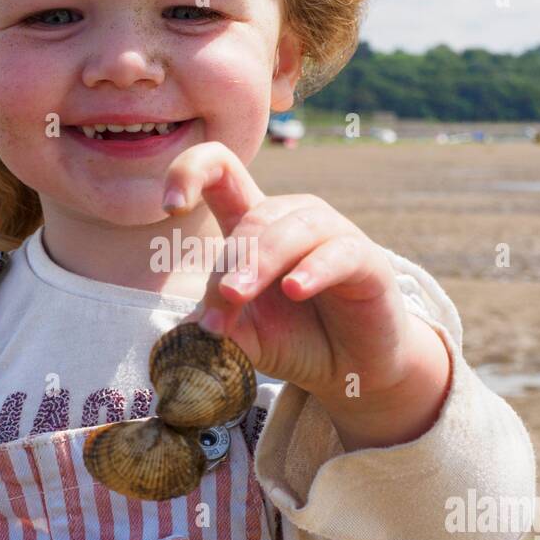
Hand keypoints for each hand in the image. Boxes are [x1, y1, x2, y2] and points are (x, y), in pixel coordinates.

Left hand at [161, 141, 451, 447]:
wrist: (352, 369)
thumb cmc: (295, 338)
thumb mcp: (244, 337)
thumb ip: (216, 328)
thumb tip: (184, 330)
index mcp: (253, 225)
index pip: (220, 169)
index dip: (192, 171)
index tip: (171, 205)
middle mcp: (292, 219)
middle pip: (252, 218)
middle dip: (227, 265)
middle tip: (213, 317)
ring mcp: (333, 235)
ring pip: (291, 229)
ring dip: (259, 261)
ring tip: (235, 296)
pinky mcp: (368, 261)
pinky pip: (339, 252)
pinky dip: (314, 269)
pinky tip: (295, 289)